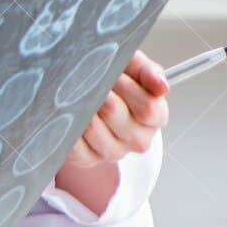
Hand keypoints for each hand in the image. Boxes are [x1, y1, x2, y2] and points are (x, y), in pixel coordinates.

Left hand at [60, 49, 168, 167]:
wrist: (85, 93)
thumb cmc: (114, 80)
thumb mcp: (133, 67)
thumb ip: (148, 72)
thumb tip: (161, 86)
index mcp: (155, 117)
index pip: (148, 107)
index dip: (126, 86)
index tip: (114, 72)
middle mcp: (138, 139)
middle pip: (114, 113)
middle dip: (97, 90)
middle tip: (87, 78)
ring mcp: (112, 151)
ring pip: (91, 127)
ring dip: (78, 105)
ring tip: (74, 92)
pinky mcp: (87, 159)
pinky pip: (73, 144)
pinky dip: (65, 124)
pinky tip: (65, 112)